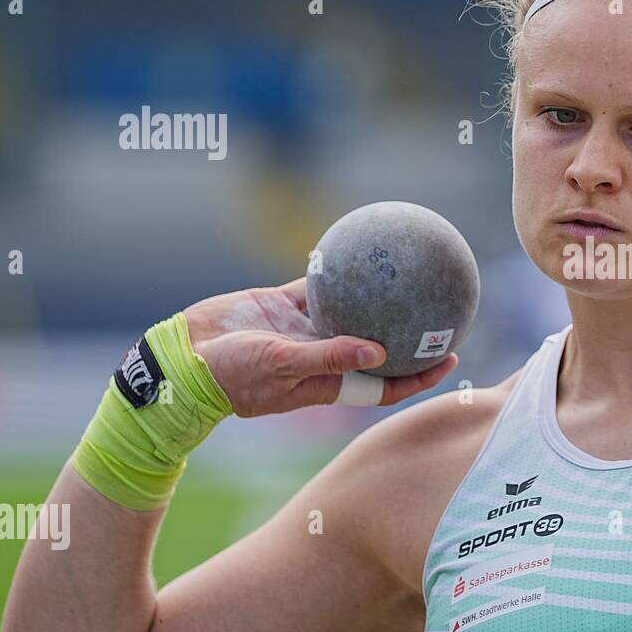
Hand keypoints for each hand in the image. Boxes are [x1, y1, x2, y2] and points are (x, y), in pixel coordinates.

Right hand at [181, 277, 457, 416]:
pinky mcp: (281, 306)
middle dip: (408, 336)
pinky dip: (335, 271)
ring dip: (376, 299)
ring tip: (407, 275)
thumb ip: (329, 358)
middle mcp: (321, 356)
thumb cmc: (230, 374)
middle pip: (378, 349)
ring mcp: (302, 331)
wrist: (180, 357)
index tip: (451, 356)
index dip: (419, 375)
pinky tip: (357, 247)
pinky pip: (317, 286)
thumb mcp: (282, 365)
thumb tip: (381, 354)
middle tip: (440, 310)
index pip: (385, 384)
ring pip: (351, 312)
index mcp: (327, 381)